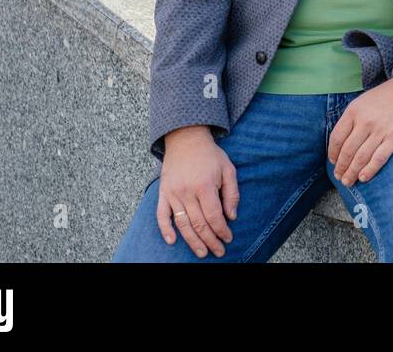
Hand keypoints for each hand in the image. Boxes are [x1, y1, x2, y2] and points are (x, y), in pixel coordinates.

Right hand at [157, 125, 239, 257]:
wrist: (186, 139)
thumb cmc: (210, 155)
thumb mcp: (228, 169)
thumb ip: (232, 193)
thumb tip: (232, 216)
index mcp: (205, 185)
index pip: (214, 216)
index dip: (221, 230)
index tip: (228, 239)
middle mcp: (187, 192)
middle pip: (198, 224)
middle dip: (210, 241)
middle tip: (218, 252)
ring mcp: (173, 193)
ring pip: (182, 224)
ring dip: (192, 241)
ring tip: (202, 252)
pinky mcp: (163, 193)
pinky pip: (161, 215)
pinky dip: (165, 229)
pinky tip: (172, 241)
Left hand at [328, 68, 392, 186]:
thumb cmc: (387, 96)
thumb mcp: (364, 100)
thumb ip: (352, 118)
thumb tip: (342, 141)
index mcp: (354, 111)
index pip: (336, 138)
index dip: (332, 153)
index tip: (333, 162)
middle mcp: (365, 121)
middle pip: (347, 151)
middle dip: (341, 167)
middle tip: (339, 177)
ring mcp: (380, 130)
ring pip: (361, 157)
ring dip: (352, 172)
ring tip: (348, 181)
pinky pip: (379, 158)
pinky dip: (369, 170)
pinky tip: (363, 177)